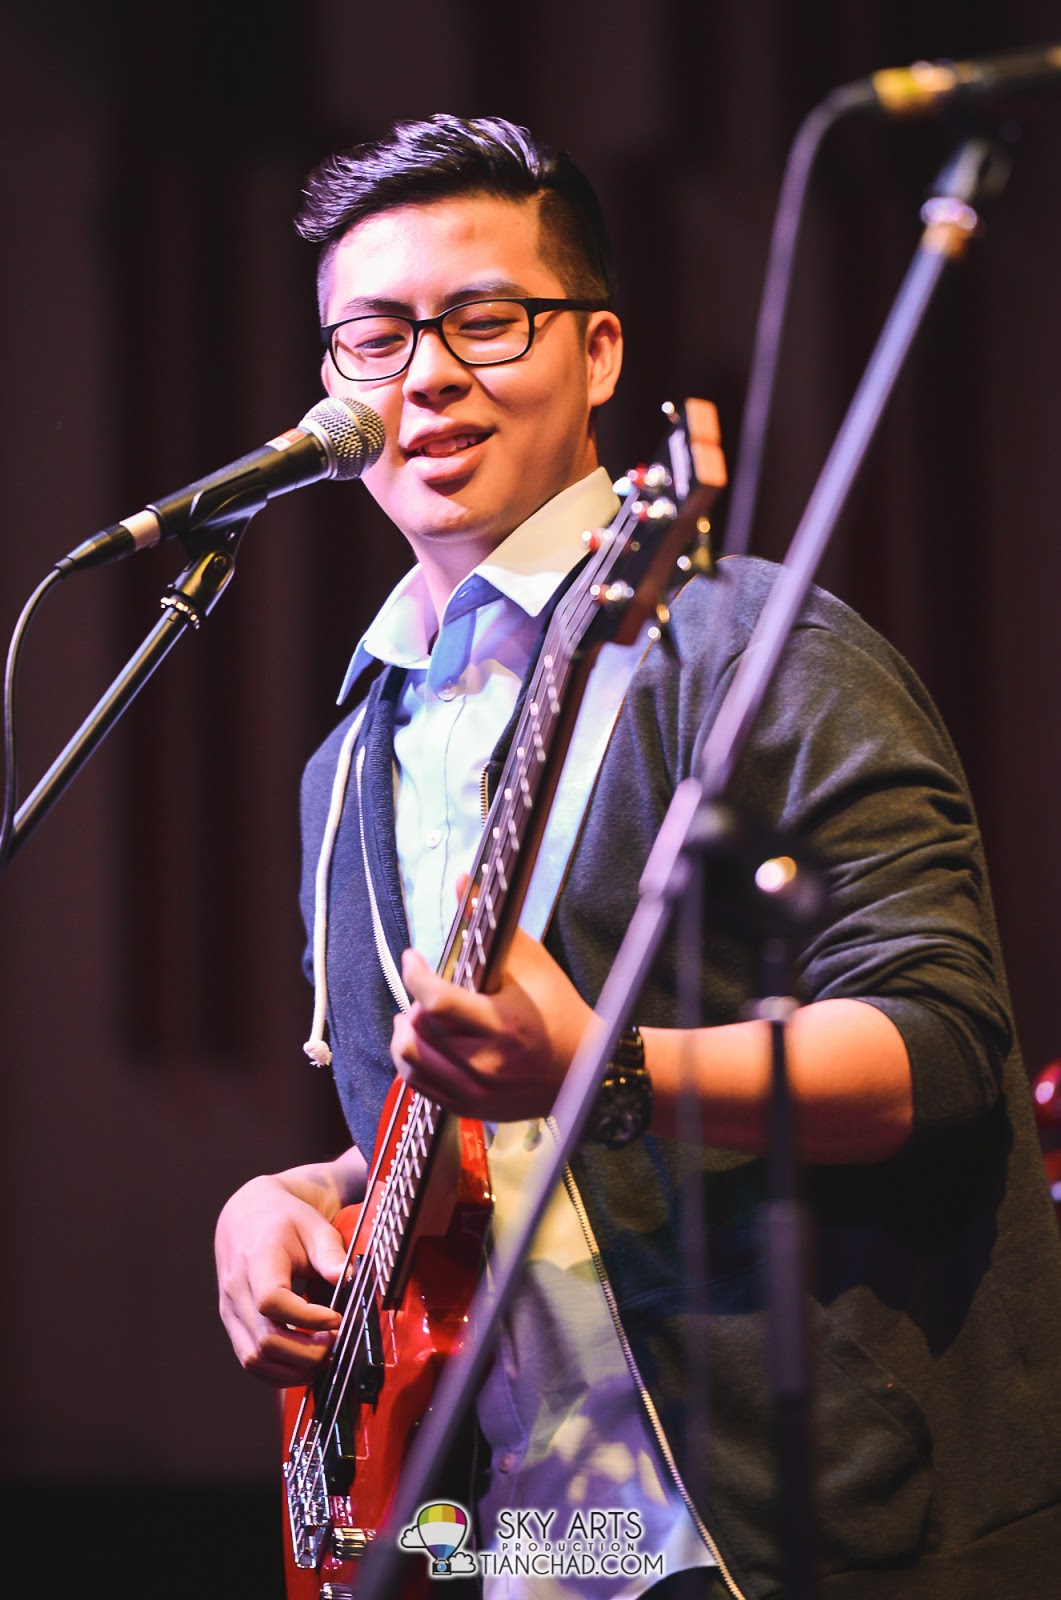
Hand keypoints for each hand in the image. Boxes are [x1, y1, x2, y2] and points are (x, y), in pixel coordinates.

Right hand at [214, 1170, 354, 1386]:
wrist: (249, 1217)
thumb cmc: (285, 1221)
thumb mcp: (315, 1226)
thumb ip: (332, 1254)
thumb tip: (350, 1280)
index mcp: (256, 1259)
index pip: (272, 1301)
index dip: (307, 1318)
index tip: (337, 1319)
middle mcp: (236, 1289)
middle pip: (264, 1340)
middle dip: (306, 1353)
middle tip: (336, 1344)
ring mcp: (230, 1311)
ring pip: (254, 1360)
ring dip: (293, 1370)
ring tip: (324, 1359)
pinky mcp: (233, 1325)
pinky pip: (251, 1361)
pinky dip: (278, 1372)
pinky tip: (305, 1364)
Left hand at [390, 922, 595, 1121]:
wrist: (586, 1070)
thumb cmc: (558, 1009)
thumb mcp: (532, 961)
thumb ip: (491, 923)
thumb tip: (462, 880)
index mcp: (503, 1024)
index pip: (436, 1000)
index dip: (414, 975)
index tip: (412, 957)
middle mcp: (486, 1062)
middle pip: (420, 1028)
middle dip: (414, 1000)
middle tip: (422, 985)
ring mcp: (475, 1090)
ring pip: (410, 1059)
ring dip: (404, 1030)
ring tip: (414, 1015)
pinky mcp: (469, 1108)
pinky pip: (419, 1085)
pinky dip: (411, 1059)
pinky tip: (422, 1040)